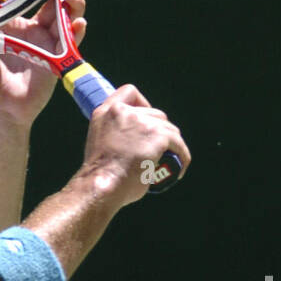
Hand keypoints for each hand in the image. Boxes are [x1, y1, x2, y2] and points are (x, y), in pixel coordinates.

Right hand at [78, 85, 190, 207]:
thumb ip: (113, 135)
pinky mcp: (159, 135)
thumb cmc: (100, 177)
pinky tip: (179, 169)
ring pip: (169, 129)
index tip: (145, 118)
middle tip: (157, 150)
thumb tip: (131, 144)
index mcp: (106, 113)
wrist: (102, 187)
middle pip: (155, 114)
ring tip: (169, 162)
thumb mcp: (99, 146)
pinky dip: (181, 156)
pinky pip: (178, 144)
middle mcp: (124, 112)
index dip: (142, 103)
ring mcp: (143, 122)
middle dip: (159, 131)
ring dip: (171, 145)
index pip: (129, 92)